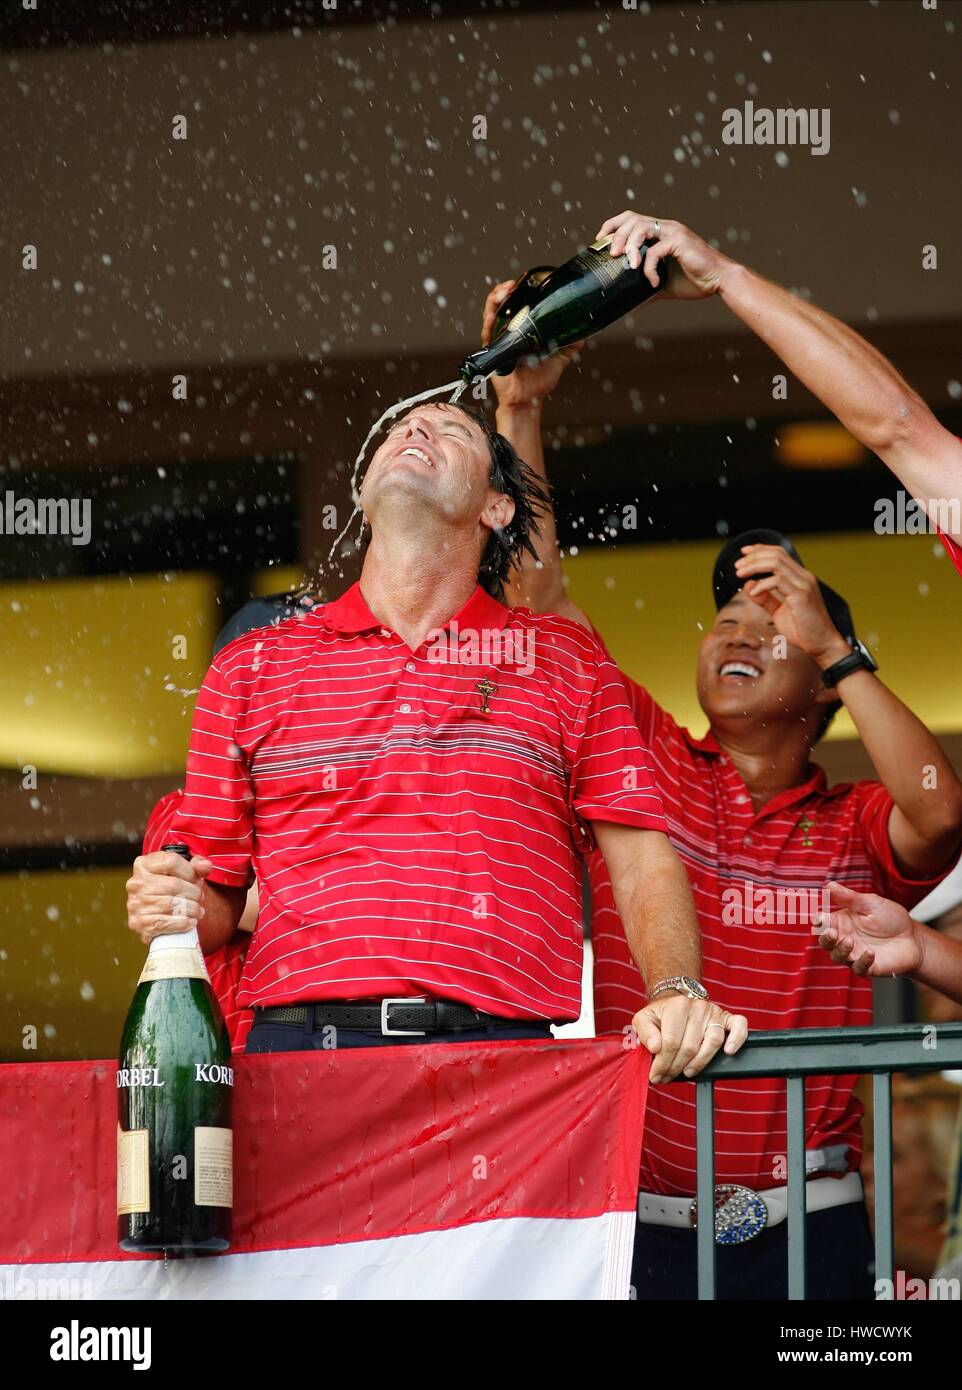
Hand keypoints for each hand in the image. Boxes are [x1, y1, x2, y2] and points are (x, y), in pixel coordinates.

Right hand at [126, 849, 213, 945]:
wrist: (159, 915)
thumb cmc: (172, 889)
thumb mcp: (184, 872)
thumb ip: (197, 865)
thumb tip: (205, 866)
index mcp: (144, 865)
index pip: (171, 861)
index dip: (189, 871)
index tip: (196, 879)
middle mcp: (136, 883)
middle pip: (174, 885)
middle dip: (194, 892)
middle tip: (200, 897)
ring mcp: (135, 904)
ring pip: (171, 905)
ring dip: (191, 909)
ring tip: (197, 910)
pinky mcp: (138, 923)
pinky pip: (164, 923)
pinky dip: (182, 923)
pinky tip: (190, 921)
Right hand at [481, 279, 580, 409]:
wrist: (528, 401)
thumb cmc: (539, 381)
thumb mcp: (559, 358)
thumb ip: (570, 344)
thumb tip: (584, 332)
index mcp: (522, 330)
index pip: (518, 304)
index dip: (520, 291)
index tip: (528, 282)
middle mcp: (508, 332)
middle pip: (502, 304)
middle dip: (505, 290)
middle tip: (515, 283)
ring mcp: (498, 340)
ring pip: (491, 313)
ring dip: (495, 300)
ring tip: (504, 291)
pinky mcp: (492, 352)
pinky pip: (487, 334)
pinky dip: (489, 323)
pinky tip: (493, 316)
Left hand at [595, 211, 734, 299]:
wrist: (719, 281)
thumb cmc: (695, 280)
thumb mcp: (663, 286)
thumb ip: (645, 287)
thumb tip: (628, 301)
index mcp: (660, 233)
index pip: (631, 218)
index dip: (613, 226)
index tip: (600, 241)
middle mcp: (665, 228)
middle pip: (632, 218)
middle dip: (617, 235)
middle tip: (612, 255)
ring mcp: (673, 232)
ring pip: (641, 228)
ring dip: (630, 245)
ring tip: (629, 265)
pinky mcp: (680, 242)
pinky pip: (655, 251)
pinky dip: (649, 267)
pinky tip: (653, 282)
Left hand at [632, 994, 747, 1083]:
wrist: (675, 1001)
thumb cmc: (660, 1015)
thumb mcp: (643, 1019)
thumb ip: (644, 1032)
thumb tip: (655, 1047)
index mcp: (677, 1006)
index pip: (671, 1042)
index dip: (662, 1063)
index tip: (655, 1075)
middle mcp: (697, 1007)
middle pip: (690, 1046)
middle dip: (676, 1067)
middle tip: (667, 1077)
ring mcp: (714, 1012)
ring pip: (713, 1042)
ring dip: (699, 1063)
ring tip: (687, 1072)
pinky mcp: (727, 1017)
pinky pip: (739, 1026)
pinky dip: (737, 1039)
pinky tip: (729, 1052)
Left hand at [733, 544, 848, 664]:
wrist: (821, 645)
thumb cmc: (803, 630)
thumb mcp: (778, 612)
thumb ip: (765, 599)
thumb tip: (748, 585)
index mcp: (799, 578)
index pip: (779, 554)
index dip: (760, 549)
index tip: (743, 553)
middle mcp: (803, 577)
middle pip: (776, 554)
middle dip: (753, 557)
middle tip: (737, 567)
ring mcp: (804, 584)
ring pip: (776, 563)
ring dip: (754, 566)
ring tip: (740, 574)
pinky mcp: (802, 595)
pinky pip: (778, 581)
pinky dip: (762, 584)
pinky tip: (753, 593)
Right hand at [815, 881, 923, 977]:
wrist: (913, 937)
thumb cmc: (891, 918)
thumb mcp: (871, 903)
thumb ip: (849, 897)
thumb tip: (828, 885)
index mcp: (842, 922)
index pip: (823, 923)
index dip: (818, 921)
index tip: (819, 918)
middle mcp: (845, 938)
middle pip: (825, 942)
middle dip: (825, 938)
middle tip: (831, 932)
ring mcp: (855, 954)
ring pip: (837, 956)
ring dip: (840, 950)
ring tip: (850, 941)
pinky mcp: (868, 967)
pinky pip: (858, 968)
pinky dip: (862, 962)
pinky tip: (870, 953)